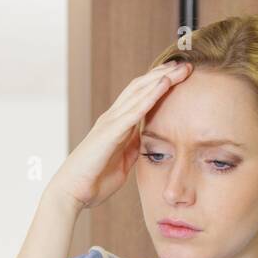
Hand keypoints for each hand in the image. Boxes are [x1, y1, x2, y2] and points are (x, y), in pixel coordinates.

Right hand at [48, 60, 191, 211]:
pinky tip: (165, 84)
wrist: (72, 193)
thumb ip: (132, 148)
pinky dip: (151, 95)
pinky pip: (135, 110)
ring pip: (139, 92)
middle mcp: (112, 118)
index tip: (179, 76)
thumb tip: (146, 140)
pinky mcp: (109, 132)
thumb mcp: (122, 162)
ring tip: (182, 67)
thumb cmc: (94, 181)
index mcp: (116, 125)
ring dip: (162, 78)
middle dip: (164, 74)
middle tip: (186, 64)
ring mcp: (110, 123)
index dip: (159, 84)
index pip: (139, 96)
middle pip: (141, 87)